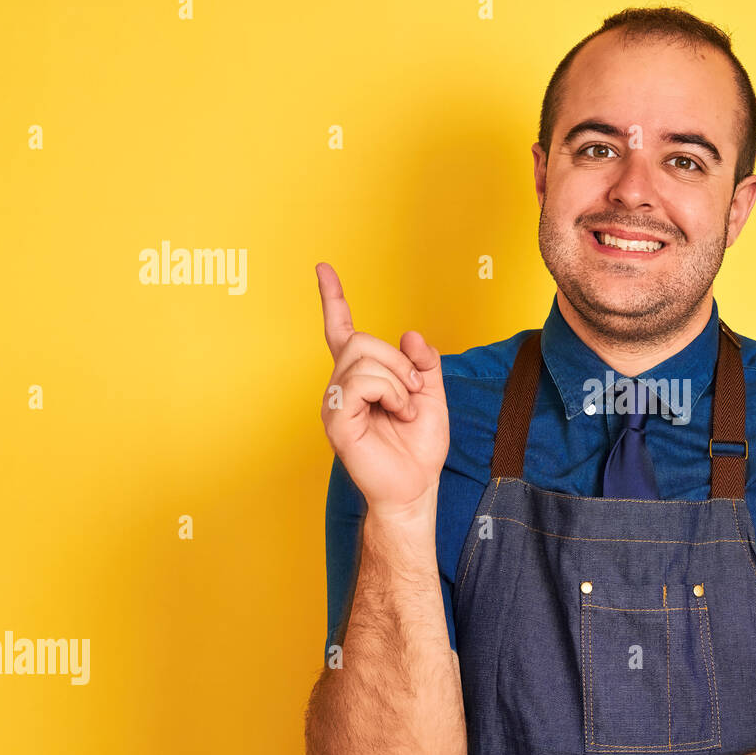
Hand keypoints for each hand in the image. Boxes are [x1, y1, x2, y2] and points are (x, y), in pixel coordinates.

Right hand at [316, 262, 448, 519]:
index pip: (341, 330)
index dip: (333, 298)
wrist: (416, 486)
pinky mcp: (335, 420)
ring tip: (404, 410)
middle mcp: (341, 385)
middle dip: (398, 362)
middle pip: (362, 340)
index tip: (323, 268)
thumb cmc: (418, 445)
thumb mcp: (432, 395)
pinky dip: (390, 393)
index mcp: (360, 377)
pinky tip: (396, 414)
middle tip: (413, 392)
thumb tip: (409, 335)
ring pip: (363, 358)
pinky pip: (361, 383)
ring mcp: (334, 402)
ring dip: (398, 381)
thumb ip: (423, 362)